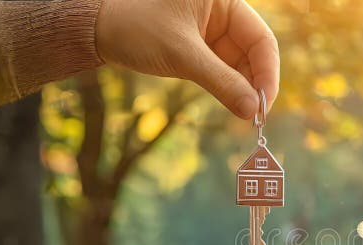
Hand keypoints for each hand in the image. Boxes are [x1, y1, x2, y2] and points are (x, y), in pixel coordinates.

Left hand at [95, 0, 278, 118]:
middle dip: (255, 84)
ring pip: (240, 65)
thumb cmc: (135, 27)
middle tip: (255, 116)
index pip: (261, 39)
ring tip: (243, 114)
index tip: (264, 104)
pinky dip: (228, 88)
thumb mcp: (181, 54)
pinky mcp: (200, 48)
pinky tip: (231, 105)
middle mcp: (222, 14)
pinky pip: (223, 70)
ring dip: (243, 90)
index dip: (268, 73)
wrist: (94, 28)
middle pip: (254, 54)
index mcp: (225, 0)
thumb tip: (251, 111)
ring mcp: (212, 32)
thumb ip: (220, 82)